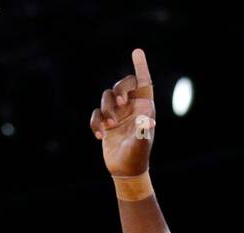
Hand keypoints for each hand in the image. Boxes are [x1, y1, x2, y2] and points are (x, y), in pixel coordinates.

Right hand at [90, 48, 155, 175]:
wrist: (126, 171)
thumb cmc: (138, 157)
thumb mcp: (141, 143)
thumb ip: (144, 128)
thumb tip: (148, 115)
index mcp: (144, 108)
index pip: (144, 83)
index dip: (141, 67)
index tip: (137, 51)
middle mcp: (131, 108)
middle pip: (122, 85)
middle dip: (119, 90)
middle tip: (120, 102)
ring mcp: (118, 114)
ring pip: (106, 97)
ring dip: (106, 110)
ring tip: (110, 127)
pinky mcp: (106, 122)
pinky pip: (96, 114)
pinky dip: (95, 122)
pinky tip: (100, 136)